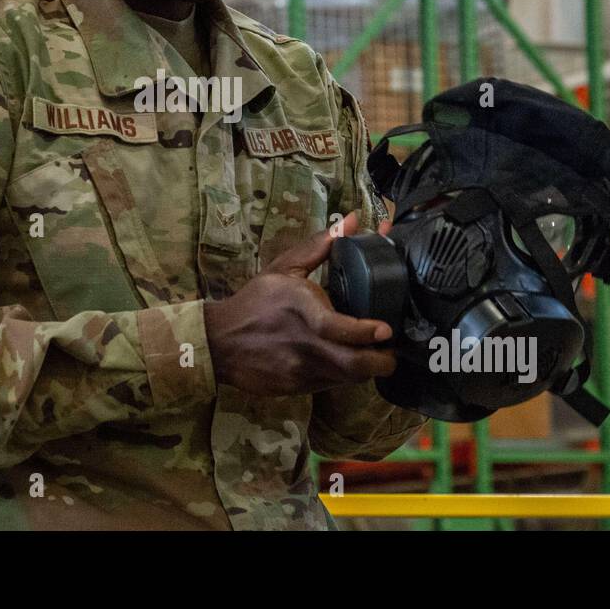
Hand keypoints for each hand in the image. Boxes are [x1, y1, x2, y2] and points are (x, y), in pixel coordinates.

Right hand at [203, 212, 396, 395]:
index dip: (365, 333)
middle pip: (353, 365)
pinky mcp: (297, 388)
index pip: (336, 327)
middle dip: (381, 362)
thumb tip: (352, 220)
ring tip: (372, 355)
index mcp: (300, 309)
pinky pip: (330, 385)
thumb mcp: (284, 268)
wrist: (219, 342)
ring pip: (347, 378)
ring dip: (365, 369)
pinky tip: (343, 362)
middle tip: (390, 350)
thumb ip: (320, 246)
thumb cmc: (256, 302)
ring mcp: (300, 370)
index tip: (385, 329)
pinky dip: (343, 376)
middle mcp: (303, 343)